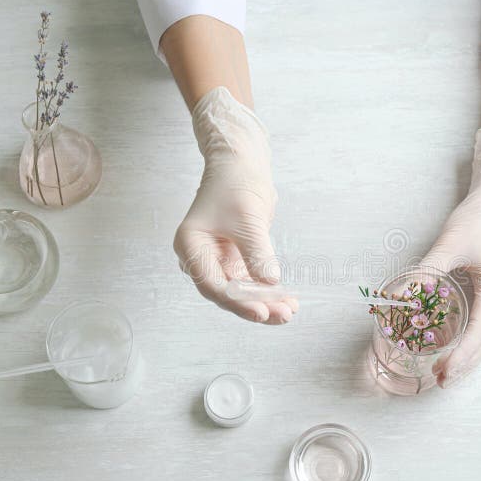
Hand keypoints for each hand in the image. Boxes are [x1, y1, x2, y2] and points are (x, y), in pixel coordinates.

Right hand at [174, 86, 296, 323]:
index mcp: (191, 246)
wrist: (241, 165)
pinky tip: (286, 299)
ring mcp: (217, 260)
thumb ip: (257, 252)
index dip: (238, 302)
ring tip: (289, 311)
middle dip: (255, 306)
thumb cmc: (235, 184)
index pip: (213, 284)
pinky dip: (267, 290)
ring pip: (240, 291)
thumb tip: (270, 282)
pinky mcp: (234, 260)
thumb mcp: (247, 218)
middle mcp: (200, 258)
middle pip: (226, 293)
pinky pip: (250, 282)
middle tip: (282, 315)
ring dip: (265, 302)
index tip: (262, 311)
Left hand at [422, 127, 480, 386]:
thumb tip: (401, 295)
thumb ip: (428, 270)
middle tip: (441, 380)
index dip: (463, 354)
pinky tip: (456, 347)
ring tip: (447, 371)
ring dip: (471, 354)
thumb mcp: (449, 242)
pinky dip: (474, 339)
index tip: (445, 372)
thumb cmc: (479, 217)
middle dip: (467, 362)